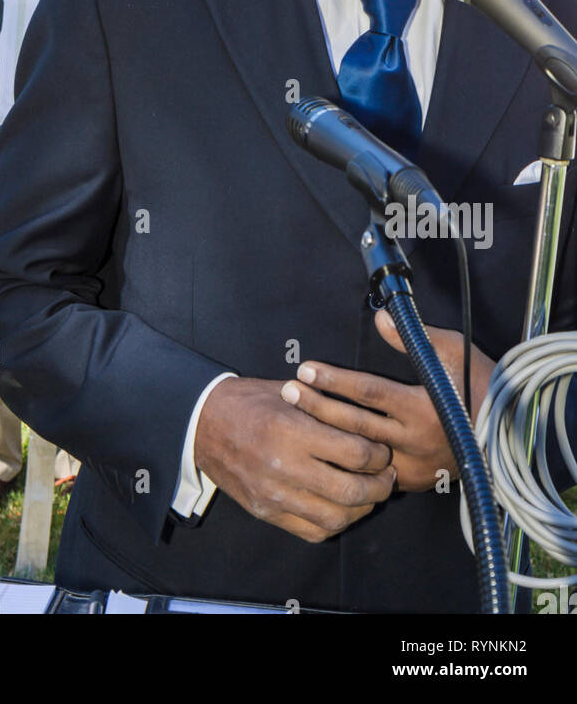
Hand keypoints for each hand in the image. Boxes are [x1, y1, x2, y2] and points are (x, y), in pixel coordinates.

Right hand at [194, 376, 395, 542]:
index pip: (355, 454)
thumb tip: (367, 419)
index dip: (378, 455)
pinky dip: (334, 523)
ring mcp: (274, 495)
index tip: (382, 450)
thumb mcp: (289, 391)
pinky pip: (312, 531)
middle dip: (380, 486)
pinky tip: (341, 507)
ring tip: (368, 494)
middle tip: (387, 476)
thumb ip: (327, 406)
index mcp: (292, 431)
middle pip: (352, 491)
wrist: (201, 423)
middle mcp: (284, 467)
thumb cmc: (248, 401)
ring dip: (362, 509)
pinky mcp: (266, 512)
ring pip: (336, 517)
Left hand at [281, 310, 495, 492]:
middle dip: (317, 406)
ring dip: (327, 434)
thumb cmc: (480, 382)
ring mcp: (415, 465)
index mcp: (422, 407)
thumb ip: (411, 338)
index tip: (304, 369)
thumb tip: (381, 317)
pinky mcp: (417, 481)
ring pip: (360, 452)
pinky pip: (376, 474)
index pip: (366, 392)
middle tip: (287, 392)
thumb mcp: (451, 350)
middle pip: (354, 424)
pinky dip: (351, 462)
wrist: (510, 429)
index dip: (332, 380)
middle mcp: (415, 440)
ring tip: (297, 417)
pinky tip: (324, 450)